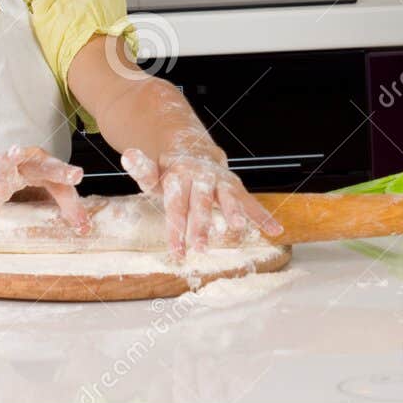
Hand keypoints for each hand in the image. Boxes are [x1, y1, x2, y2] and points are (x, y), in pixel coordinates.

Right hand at [0, 145, 89, 232]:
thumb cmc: (4, 186)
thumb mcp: (31, 195)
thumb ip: (52, 204)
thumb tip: (82, 227)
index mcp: (42, 167)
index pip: (61, 188)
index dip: (73, 206)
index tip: (82, 227)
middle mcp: (26, 162)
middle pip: (46, 167)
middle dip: (61, 171)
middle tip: (76, 175)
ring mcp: (3, 167)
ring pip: (11, 164)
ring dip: (15, 161)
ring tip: (17, 155)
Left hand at [120, 131, 282, 257]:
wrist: (194, 150)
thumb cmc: (170, 171)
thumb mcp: (154, 172)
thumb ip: (143, 169)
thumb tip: (127, 155)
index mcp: (180, 174)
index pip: (177, 203)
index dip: (176, 227)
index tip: (176, 252)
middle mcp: (203, 176)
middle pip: (202, 202)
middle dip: (202, 224)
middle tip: (200, 247)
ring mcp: (222, 181)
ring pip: (228, 197)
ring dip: (234, 212)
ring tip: (238, 227)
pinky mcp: (236, 187)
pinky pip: (250, 202)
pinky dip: (263, 215)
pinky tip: (275, 230)